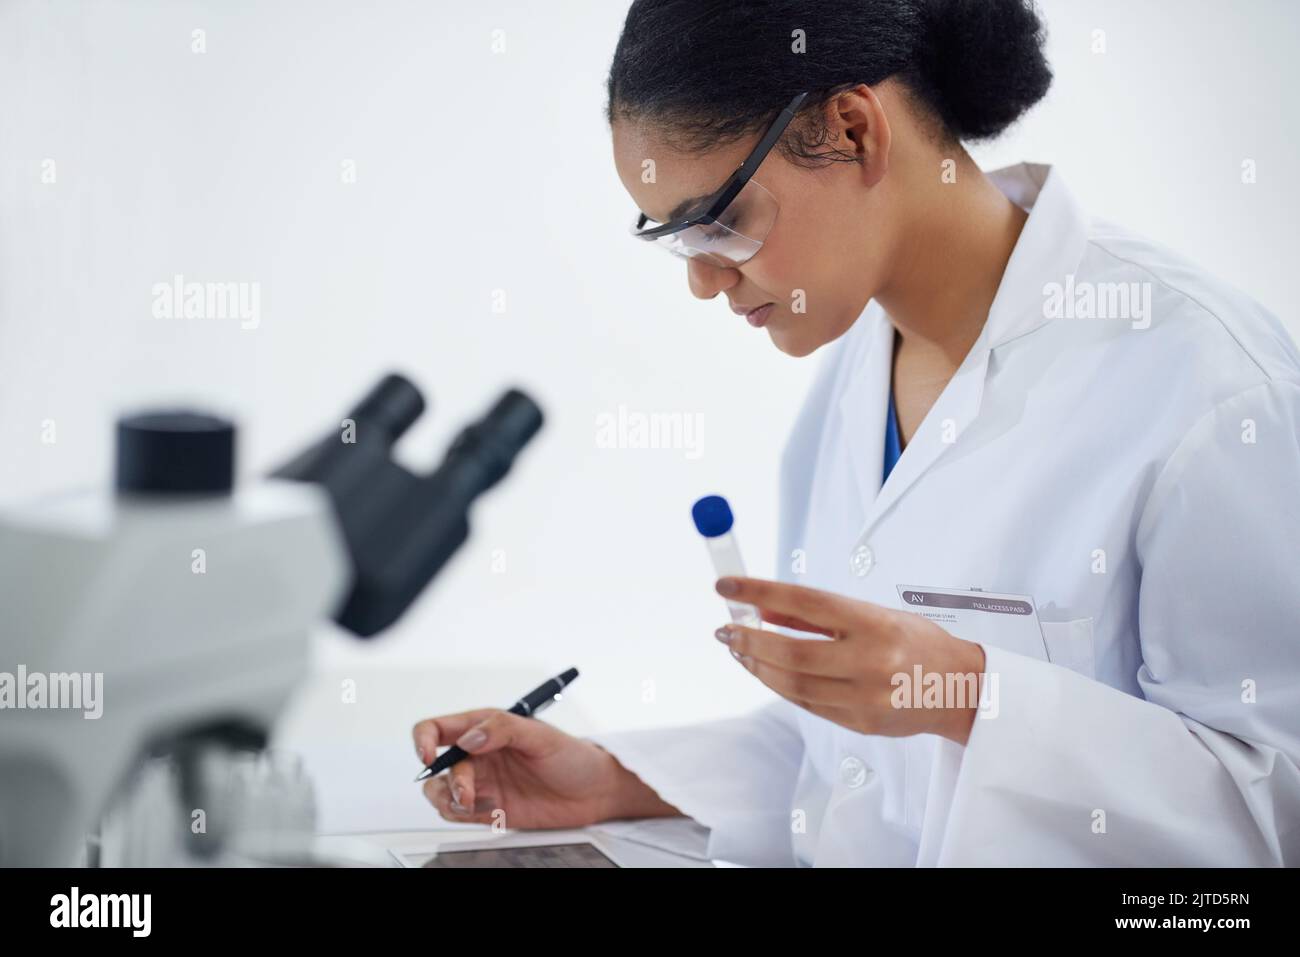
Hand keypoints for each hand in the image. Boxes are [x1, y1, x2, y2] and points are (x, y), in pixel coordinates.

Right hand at [412, 709, 680, 827]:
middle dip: (448, 781)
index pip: (438, 728)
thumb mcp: (541, 736)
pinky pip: (458, 814)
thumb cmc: (573, 757)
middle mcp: (479, 755)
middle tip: (468, 793)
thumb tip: (469, 739)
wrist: (596, 793)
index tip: (428, 756)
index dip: (423, 740)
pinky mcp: (490, 809)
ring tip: (474, 805)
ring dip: (449, 800)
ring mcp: (483, 783)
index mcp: (486, 728)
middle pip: (438, 766)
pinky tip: (491, 812)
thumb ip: (503, 730)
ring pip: (440, 792)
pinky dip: (464, 816)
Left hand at [714, 577, 986, 744]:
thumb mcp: (873, 613)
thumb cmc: (916, 642)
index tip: (726, 586)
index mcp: (875, 623)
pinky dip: (780, 686)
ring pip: (792, 685)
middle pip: (791, 654)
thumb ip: (818, 613)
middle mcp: (871, 661)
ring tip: (739, 649)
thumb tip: (763, 606)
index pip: (805, 602)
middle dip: (749, 640)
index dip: (759, 592)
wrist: (961, 689)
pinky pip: (807, 704)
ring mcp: (865, 698)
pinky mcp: (860, 723)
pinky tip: (766, 671)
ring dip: (757, 666)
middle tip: (725, 629)